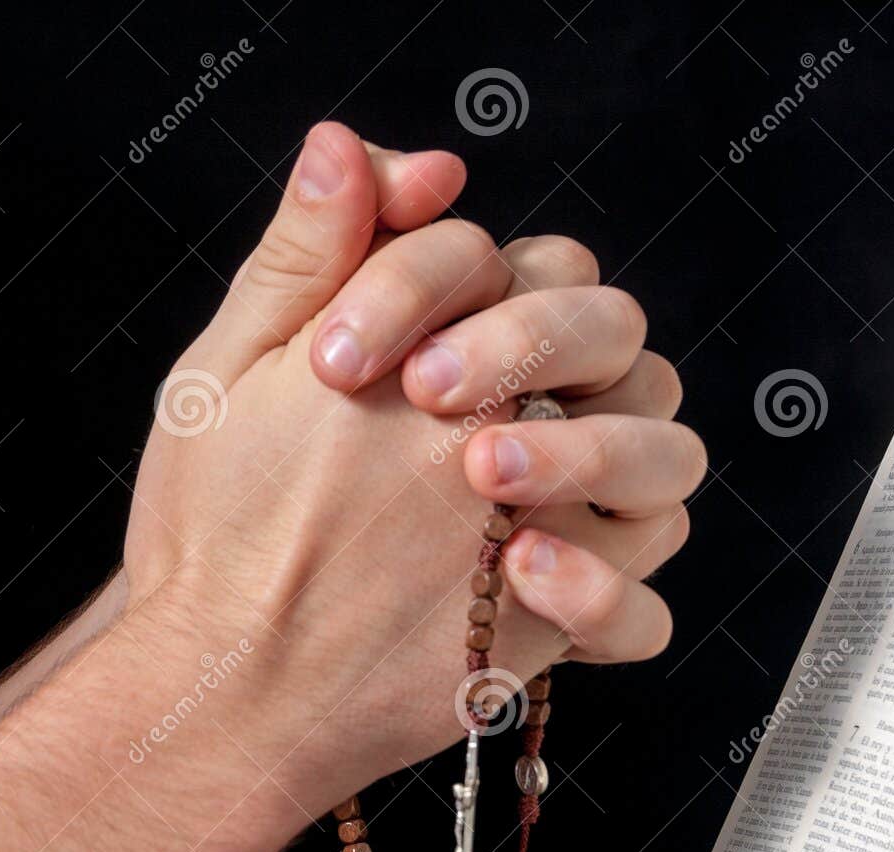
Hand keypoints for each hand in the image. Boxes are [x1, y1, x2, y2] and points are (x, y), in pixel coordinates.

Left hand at [124, 122, 703, 807]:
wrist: (223, 665)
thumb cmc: (226, 514)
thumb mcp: (242, 371)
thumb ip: (305, 256)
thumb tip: (349, 145)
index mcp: (477, 348)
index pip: (523, 262)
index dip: (437, 284)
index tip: (339, 355)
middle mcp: (542, 421)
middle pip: (623, 339)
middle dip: (537, 344)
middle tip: (433, 394)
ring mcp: (568, 521)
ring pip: (670, 460)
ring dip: (594, 451)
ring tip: (486, 475)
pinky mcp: (572, 619)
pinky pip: (649, 607)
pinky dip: (605, 587)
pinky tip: (522, 570)